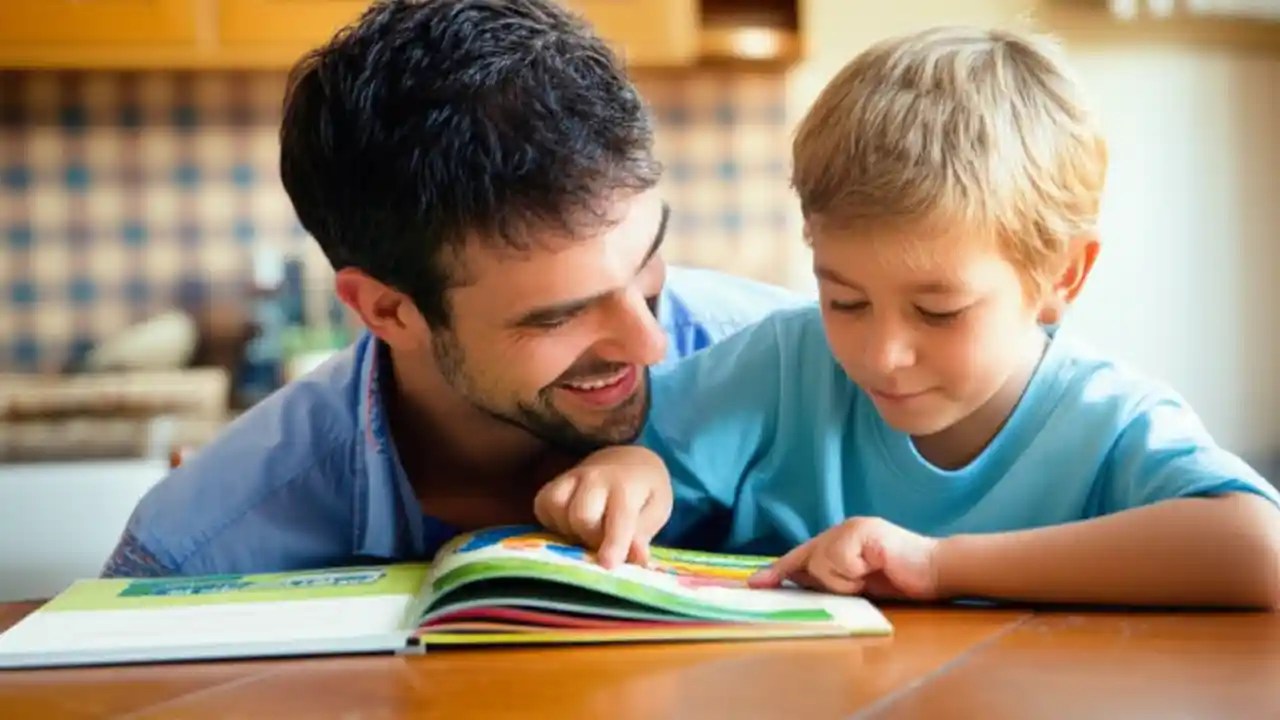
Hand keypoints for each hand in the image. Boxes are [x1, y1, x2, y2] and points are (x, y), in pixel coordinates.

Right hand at [533, 446, 672, 568]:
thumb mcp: (657, 510)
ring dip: (569, 529)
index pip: (619, 518)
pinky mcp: (554, 483)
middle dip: (591, 539)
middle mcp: (596, 477)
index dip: (614, 543)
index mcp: (627, 486)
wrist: (628, 460)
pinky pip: (542, 504)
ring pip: (556, 507)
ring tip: (585, 532)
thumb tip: (636, 560)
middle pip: (582, 517)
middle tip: (603, 543)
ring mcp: (572, 477)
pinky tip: (568, 525)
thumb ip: (643, 534)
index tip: (608, 565)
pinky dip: (551, 520)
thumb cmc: (644, 492)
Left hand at [747, 517, 941, 599]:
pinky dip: (853, 576)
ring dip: (845, 582)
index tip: (755, 583)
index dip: (778, 569)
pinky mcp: (860, 532)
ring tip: (871, 578)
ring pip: (820, 564)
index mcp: (839, 540)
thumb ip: (830, 579)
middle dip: (824, 580)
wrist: (936, 570)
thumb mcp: (858, 583)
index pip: (802, 556)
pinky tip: (875, 570)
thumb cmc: (901, 579)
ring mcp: (850, 528)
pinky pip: (838, 563)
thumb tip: (798, 582)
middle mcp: (841, 530)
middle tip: (857, 581)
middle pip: (807, 560)